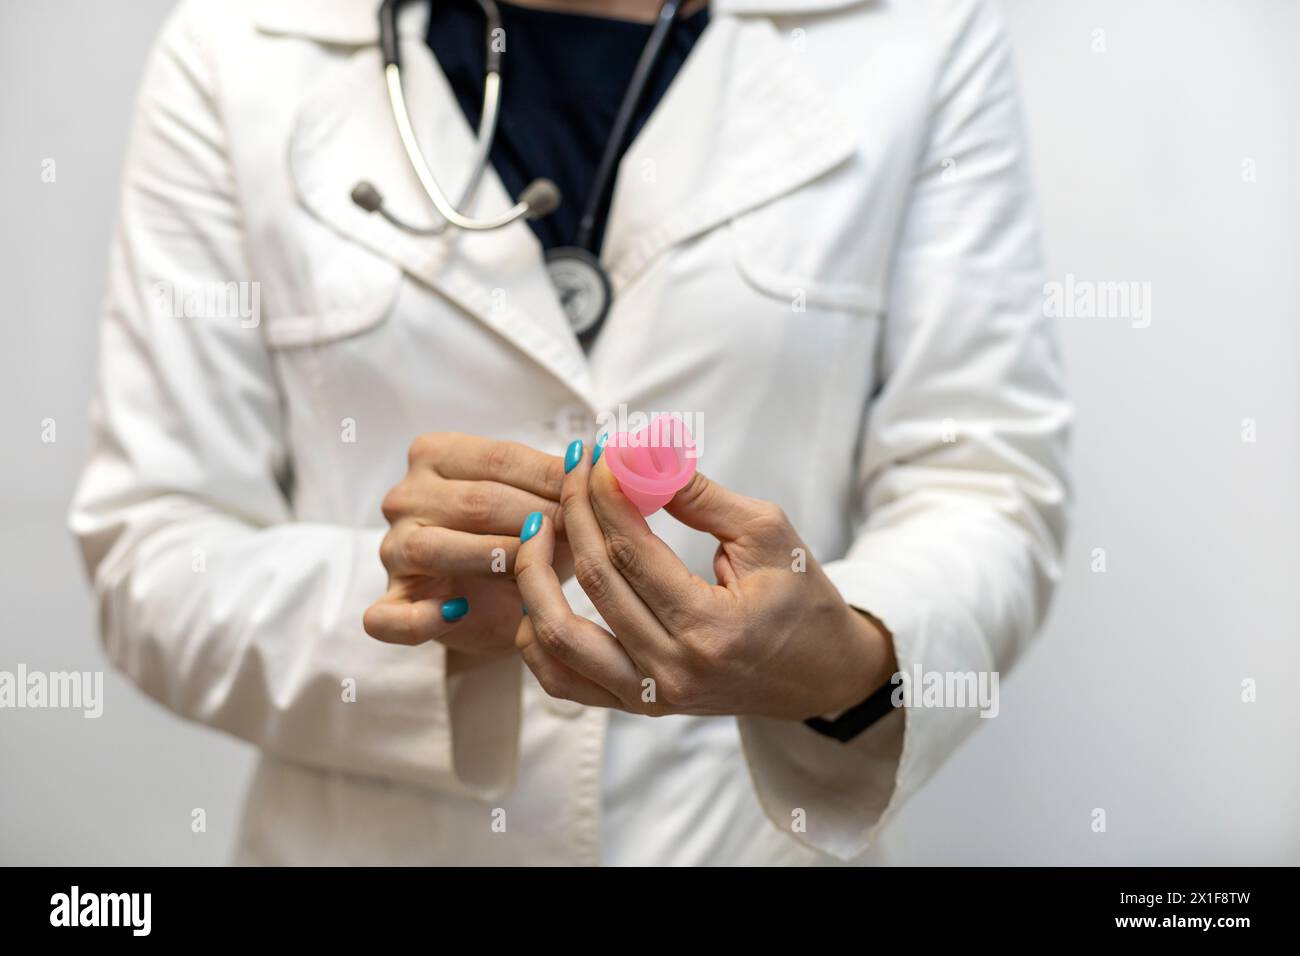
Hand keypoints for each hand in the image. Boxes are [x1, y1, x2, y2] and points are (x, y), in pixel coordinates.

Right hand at [364, 433, 572, 671]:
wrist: (503, 603)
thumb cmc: (524, 540)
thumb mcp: (545, 505)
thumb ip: (563, 482)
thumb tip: (602, 458)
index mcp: (437, 454)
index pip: (499, 459)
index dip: (552, 478)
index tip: (594, 493)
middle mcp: (406, 497)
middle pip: (473, 502)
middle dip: (534, 519)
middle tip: (580, 536)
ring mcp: (392, 551)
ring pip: (431, 548)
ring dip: (488, 558)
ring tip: (532, 569)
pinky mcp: (388, 604)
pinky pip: (389, 616)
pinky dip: (419, 617)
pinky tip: (455, 613)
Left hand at [512, 439, 895, 717]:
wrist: (819, 673)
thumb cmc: (800, 597)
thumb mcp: (766, 532)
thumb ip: (698, 495)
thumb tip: (638, 457)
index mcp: (711, 628)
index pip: (632, 550)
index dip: (607, 494)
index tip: (599, 455)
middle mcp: (672, 671)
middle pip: (596, 580)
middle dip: (576, 512)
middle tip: (575, 470)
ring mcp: (649, 696)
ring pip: (558, 636)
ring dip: (534, 574)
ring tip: (540, 525)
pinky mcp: (636, 705)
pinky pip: (561, 678)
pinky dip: (536, 634)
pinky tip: (539, 589)